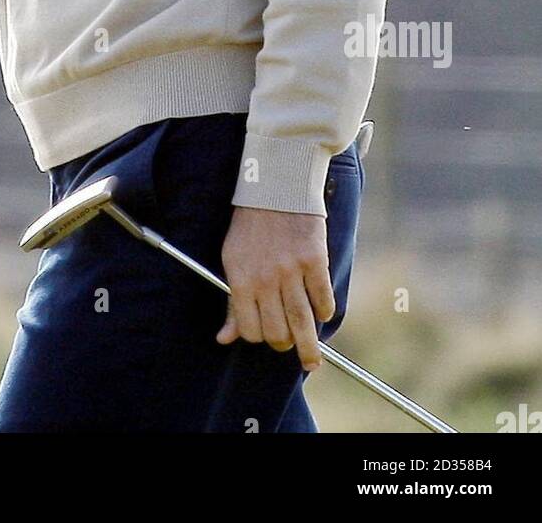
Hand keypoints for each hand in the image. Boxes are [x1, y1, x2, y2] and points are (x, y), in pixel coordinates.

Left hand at [216, 206, 335, 371]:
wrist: (276, 188)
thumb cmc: (250, 227)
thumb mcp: (232, 260)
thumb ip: (232, 303)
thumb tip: (224, 338)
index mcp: (240, 279)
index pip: (249, 329)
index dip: (257, 337)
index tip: (263, 333)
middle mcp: (265, 279)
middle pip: (277, 332)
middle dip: (283, 344)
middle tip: (288, 344)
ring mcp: (292, 270)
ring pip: (302, 322)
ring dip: (308, 346)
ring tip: (312, 359)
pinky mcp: (315, 261)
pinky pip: (323, 299)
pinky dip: (325, 312)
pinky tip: (322, 312)